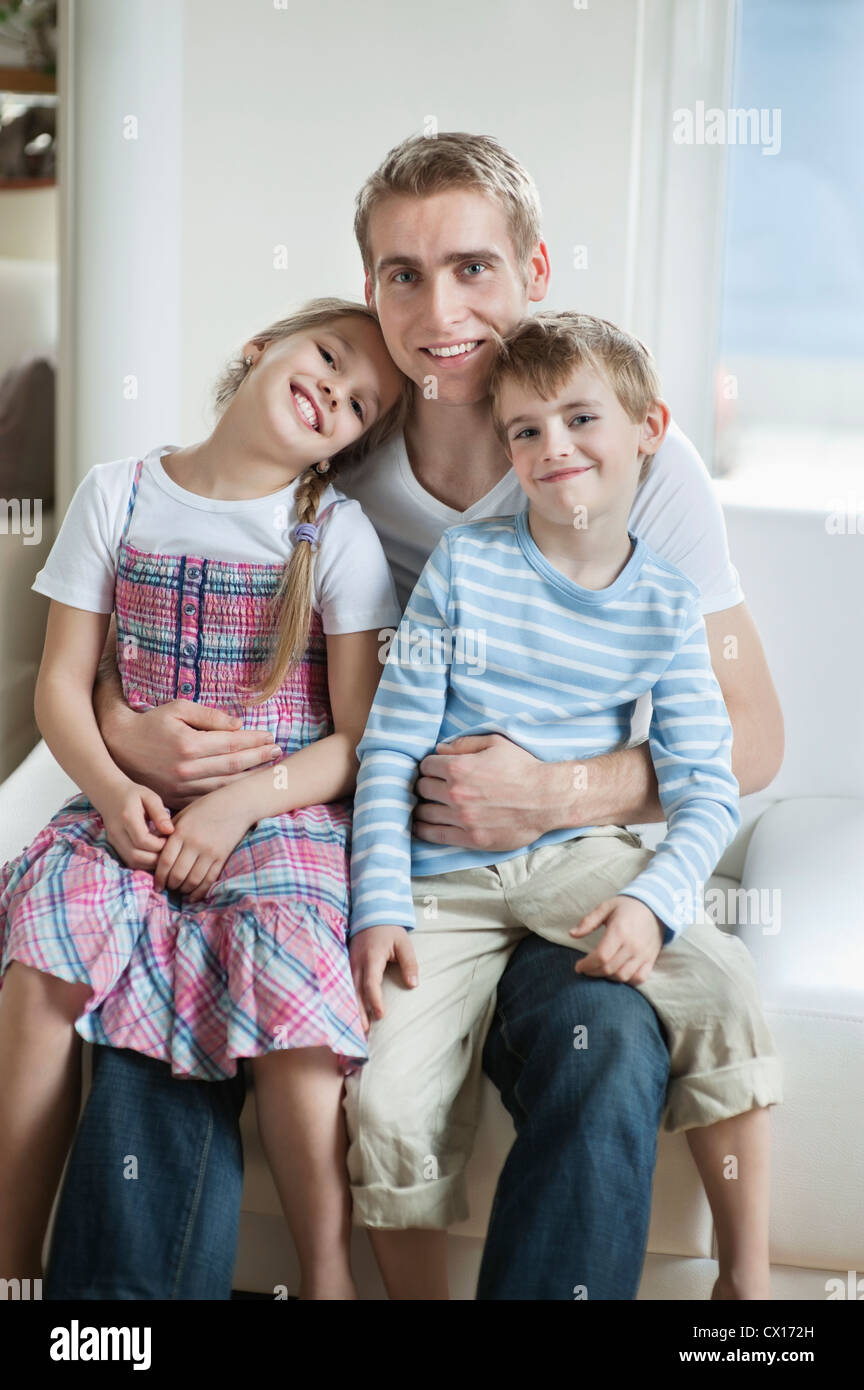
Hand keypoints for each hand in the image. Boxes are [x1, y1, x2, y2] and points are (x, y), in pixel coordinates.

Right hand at [99, 781, 175, 871]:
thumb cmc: (133, 794)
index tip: (169, 839)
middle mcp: (117, 831)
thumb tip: (170, 831)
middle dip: (155, 858)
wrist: (109, 793)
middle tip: (168, 849)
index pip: (142, 840)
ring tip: (161, 852)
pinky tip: (152, 853)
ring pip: (132, 861)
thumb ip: (160, 814)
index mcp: (127, 817)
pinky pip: (128, 860)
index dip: (159, 845)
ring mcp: (113, 840)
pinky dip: (142, 861)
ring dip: (149, 862)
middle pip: (136, 856)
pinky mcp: (113, 845)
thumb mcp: (150, 797)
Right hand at [100, 698, 283, 808]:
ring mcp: (182, 787)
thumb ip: (210, 716)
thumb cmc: (152, 723)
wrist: (120, 747)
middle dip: (260, 759)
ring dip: (250, 778)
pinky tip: (243, 786)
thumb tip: (239, 725)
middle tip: (277, 753)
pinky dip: (230, 793)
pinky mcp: (177, 799)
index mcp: (189, 744)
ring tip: (268, 770)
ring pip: (225, 785)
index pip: (233, 744)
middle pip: (234, 766)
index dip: (255, 741)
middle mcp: (187, 769)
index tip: (271, 737)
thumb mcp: (178, 708)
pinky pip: (209, 798)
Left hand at [152, 786, 254, 900]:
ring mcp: (210, 852)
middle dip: (170, 885)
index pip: (165, 862)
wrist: (237, 804)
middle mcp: (195, 844)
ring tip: (180, 890)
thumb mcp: (183, 815)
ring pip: (192, 880)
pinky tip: (193, 896)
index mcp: (181, 832)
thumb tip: (152, 850)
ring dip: (184, 889)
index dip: (159, 877)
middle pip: (177, 874)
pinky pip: (209, 880)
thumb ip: (169, 832)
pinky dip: (199, 892)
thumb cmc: (207, 807)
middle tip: (167, 888)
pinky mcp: (222, 857)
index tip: (156, 885)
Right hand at [349, 925, 417, 1032]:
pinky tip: (350, 1014)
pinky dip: (347, 1000)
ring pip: (347, 990)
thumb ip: (409, 964)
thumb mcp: (404, 944)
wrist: (371, 914)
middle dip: (358, 1011)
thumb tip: (413, 985)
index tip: (381, 1014)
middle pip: (354, 991)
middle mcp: (356, 962)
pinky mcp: (346, 966)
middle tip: (363, 1031)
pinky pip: (344, 986)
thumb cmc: (390, 931)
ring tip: (356, 1028)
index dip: (374, 999)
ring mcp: (348, 963)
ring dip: (351, 1009)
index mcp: (371, 957)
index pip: (370, 982)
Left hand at [412, 734, 557, 851]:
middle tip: (434, 787)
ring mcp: (462, 818)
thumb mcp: (496, 743)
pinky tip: (422, 826)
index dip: (430, 766)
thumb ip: (464, 744)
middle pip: (422, 789)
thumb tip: (438, 749)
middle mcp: (456, 793)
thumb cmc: (523, 768)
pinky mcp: (470, 838)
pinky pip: (434, 835)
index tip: (435, 770)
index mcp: (459, 767)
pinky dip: (424, 830)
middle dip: (426, 785)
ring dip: (423, 807)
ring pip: (423, 813)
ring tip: (428, 806)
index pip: (425, 766)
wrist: (547, 799)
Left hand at [569, 895, 664, 983]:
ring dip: (608, 977)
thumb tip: (572, 934)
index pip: (601, 956)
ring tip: (600, 970)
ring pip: (622, 976)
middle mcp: (632, 945)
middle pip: (609, 968)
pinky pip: (639, 978)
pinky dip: (627, 980)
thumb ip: (588, 922)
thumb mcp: (606, 907)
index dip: (587, 965)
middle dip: (593, 972)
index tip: (578, 966)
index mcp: (620, 931)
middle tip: (586, 969)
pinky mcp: (651, 959)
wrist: (655, 907)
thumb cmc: (627, 906)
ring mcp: (643, 954)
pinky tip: (618, 973)